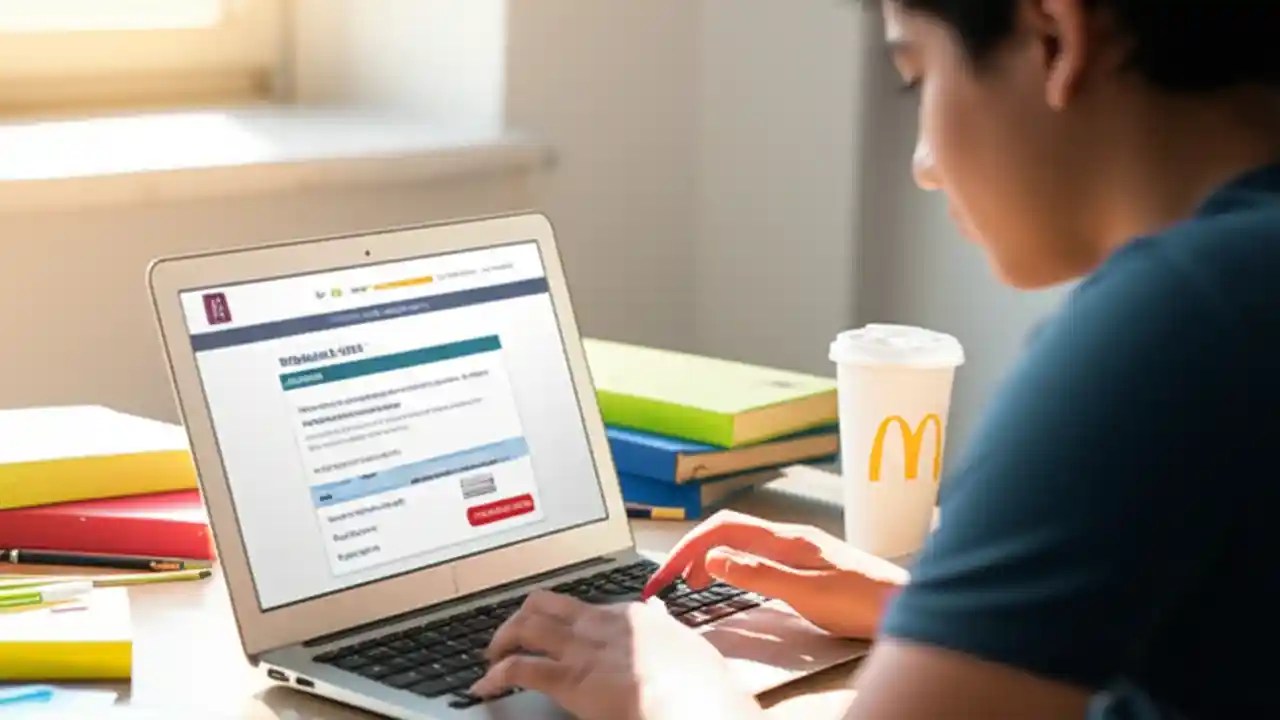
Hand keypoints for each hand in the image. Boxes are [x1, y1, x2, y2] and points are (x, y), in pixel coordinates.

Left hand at [472, 590, 762, 719]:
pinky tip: (485, 685)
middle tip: (511, 634)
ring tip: (491, 656)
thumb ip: (665, 622)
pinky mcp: (568, 680)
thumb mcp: (687, 641)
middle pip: (545, 604)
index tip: (554, 628)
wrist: (691, 702)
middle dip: (522, 616)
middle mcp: (599, 625)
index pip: (583, 607)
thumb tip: (659, 606)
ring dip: (502, 639)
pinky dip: (496, 675)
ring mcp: (581, 651)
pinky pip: (519, 668)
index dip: (562, 618)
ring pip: (526, 627)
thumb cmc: (698, 682)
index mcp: (629, 616)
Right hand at [642, 510, 908, 639]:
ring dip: (709, 558)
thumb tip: (714, 557)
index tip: (665, 575)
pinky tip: (730, 583)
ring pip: (739, 543)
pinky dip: (731, 565)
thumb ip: (758, 573)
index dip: (688, 548)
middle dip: (691, 551)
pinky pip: (754, 556)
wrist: (906, 605)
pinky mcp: (805, 564)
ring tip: (690, 583)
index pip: (722, 528)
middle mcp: (789, 537)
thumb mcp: (805, 592)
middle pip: (726, 531)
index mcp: (785, 538)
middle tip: (667, 583)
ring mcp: (797, 549)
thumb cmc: (863, 601)